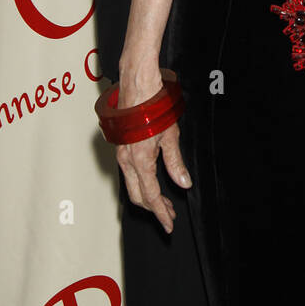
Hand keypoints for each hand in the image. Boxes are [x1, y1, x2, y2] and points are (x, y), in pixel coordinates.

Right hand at [114, 64, 191, 233]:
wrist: (136, 81)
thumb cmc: (153, 104)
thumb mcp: (170, 135)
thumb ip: (175, 162)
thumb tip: (183, 183)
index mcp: (139, 159)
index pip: (150, 195)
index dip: (160, 213)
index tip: (169, 224)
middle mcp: (126, 159)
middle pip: (138, 195)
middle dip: (153, 208)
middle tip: (169, 215)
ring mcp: (121, 153)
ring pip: (133, 184)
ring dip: (148, 195)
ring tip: (164, 202)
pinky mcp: (122, 146)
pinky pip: (130, 172)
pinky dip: (141, 181)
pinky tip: (152, 181)